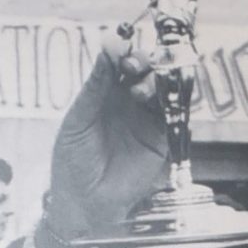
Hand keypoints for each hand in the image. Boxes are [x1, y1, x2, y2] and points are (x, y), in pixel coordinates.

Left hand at [42, 30, 177, 239]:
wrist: (84, 202)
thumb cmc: (73, 161)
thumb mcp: (79, 119)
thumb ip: (96, 84)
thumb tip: (109, 45)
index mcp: (106, 92)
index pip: (122, 61)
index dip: (125, 51)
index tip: (121, 50)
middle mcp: (129, 101)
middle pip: (147, 69)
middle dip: (144, 61)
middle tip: (134, 66)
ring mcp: (146, 118)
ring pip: (163, 87)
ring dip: (157, 80)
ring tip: (140, 91)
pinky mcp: (161, 137)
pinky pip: (174, 113)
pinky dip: (174, 100)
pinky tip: (162, 99)